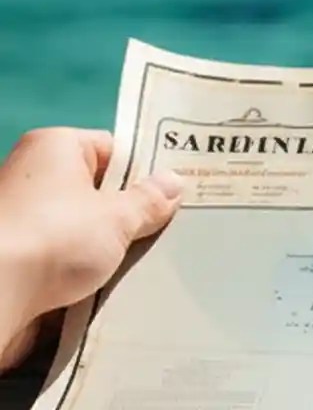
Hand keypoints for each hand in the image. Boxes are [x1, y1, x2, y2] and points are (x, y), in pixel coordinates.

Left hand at [0, 128, 183, 371]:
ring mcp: (22, 219)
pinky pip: (65, 258)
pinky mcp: (17, 258)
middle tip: (175, 227)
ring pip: (83, 229)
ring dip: (112, 246)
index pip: (111, 149)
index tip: (178, 191)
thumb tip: (174, 182)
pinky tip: (121, 284)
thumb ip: (149, 200)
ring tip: (157, 259)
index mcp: (54, 147)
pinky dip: (88, 271)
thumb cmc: (56, 238)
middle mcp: (32, 175)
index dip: (146, 169)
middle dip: (132, 212)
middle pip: (98, 190)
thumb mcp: (117, 217)